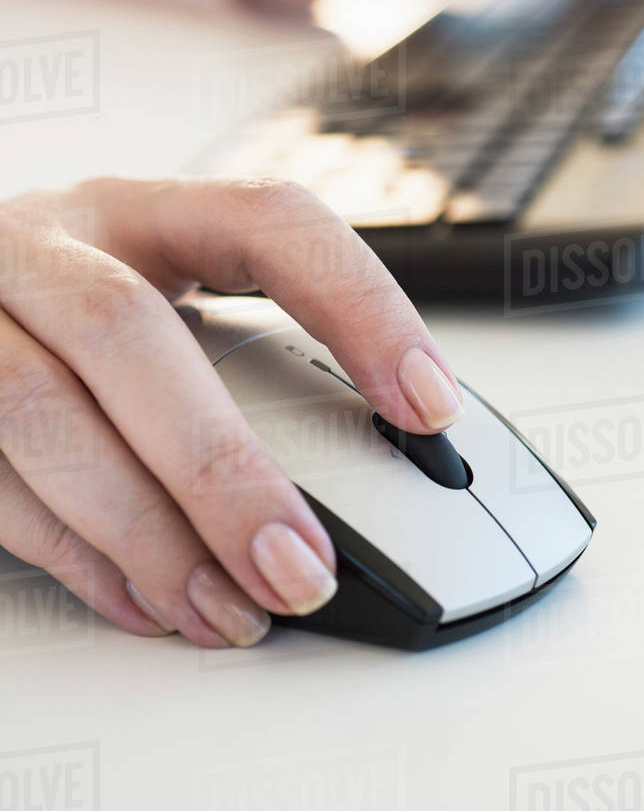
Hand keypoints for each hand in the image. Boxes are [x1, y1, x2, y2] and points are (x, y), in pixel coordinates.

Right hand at [0, 176, 462, 646]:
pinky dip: (74, 557)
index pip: (268, 218)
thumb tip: (372, 462)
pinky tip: (148, 603)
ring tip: (226, 609)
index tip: (428, 405)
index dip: (359, 303)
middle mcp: (48, 244)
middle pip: (129, 330)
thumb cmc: (78, 308)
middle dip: (219, 464)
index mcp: (141, 208)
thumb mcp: (163, 295)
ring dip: (144, 530)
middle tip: (299, 565)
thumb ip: (244, 356)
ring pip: (40, 410)